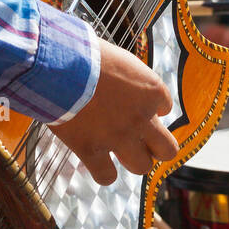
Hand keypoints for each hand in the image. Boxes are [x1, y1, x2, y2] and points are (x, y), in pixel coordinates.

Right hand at [50, 39, 178, 185]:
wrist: (61, 65)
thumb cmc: (86, 52)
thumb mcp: (118, 58)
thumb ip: (129, 78)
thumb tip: (123, 83)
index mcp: (151, 90)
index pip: (165, 107)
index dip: (151, 108)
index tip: (137, 104)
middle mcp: (141, 118)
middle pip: (168, 150)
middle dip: (157, 147)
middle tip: (142, 140)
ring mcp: (118, 138)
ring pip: (142, 166)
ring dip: (133, 159)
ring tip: (120, 150)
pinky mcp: (92, 150)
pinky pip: (106, 176)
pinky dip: (103, 171)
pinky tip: (97, 161)